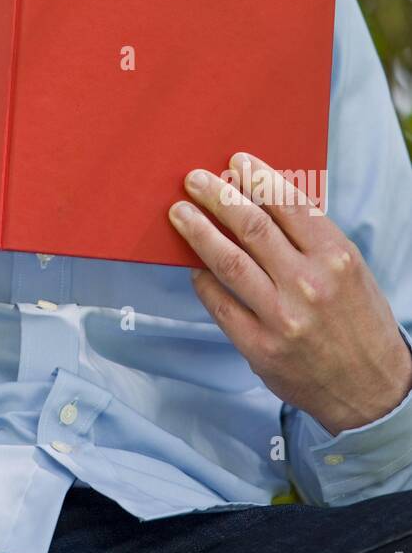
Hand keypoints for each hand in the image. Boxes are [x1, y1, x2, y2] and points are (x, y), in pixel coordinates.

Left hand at [169, 151, 411, 434]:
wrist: (372, 391)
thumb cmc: (358, 320)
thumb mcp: (348, 269)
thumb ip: (309, 237)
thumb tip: (258, 198)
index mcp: (336, 258)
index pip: (289, 203)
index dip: (258, 177)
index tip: (235, 161)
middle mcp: (309, 285)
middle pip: (252, 226)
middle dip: (217, 196)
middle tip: (193, 179)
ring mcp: (283, 318)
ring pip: (228, 261)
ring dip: (198, 231)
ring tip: (179, 213)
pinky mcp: (261, 348)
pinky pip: (220, 304)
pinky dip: (203, 281)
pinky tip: (194, 267)